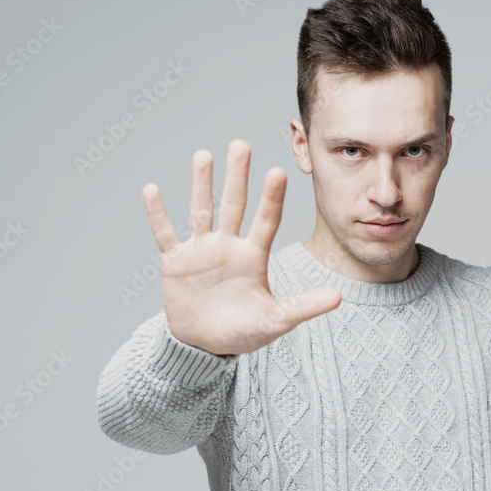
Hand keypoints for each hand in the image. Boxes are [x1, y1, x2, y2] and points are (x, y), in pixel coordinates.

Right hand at [142, 139, 341, 355]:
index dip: (271, 198)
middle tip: (241, 145)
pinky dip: (158, 214)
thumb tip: (338, 298)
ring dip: (202, 184)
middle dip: (238, 175)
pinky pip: (165, 234)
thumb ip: (304, 307)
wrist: (205, 346)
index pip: (266, 220)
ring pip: (201, 211)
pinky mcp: (175, 262)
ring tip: (204, 155)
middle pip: (234, 204)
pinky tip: (152, 189)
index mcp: (254, 256)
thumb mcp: (276, 321)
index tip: (278, 171)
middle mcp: (228, 246)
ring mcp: (201, 251)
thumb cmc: (244, 331)